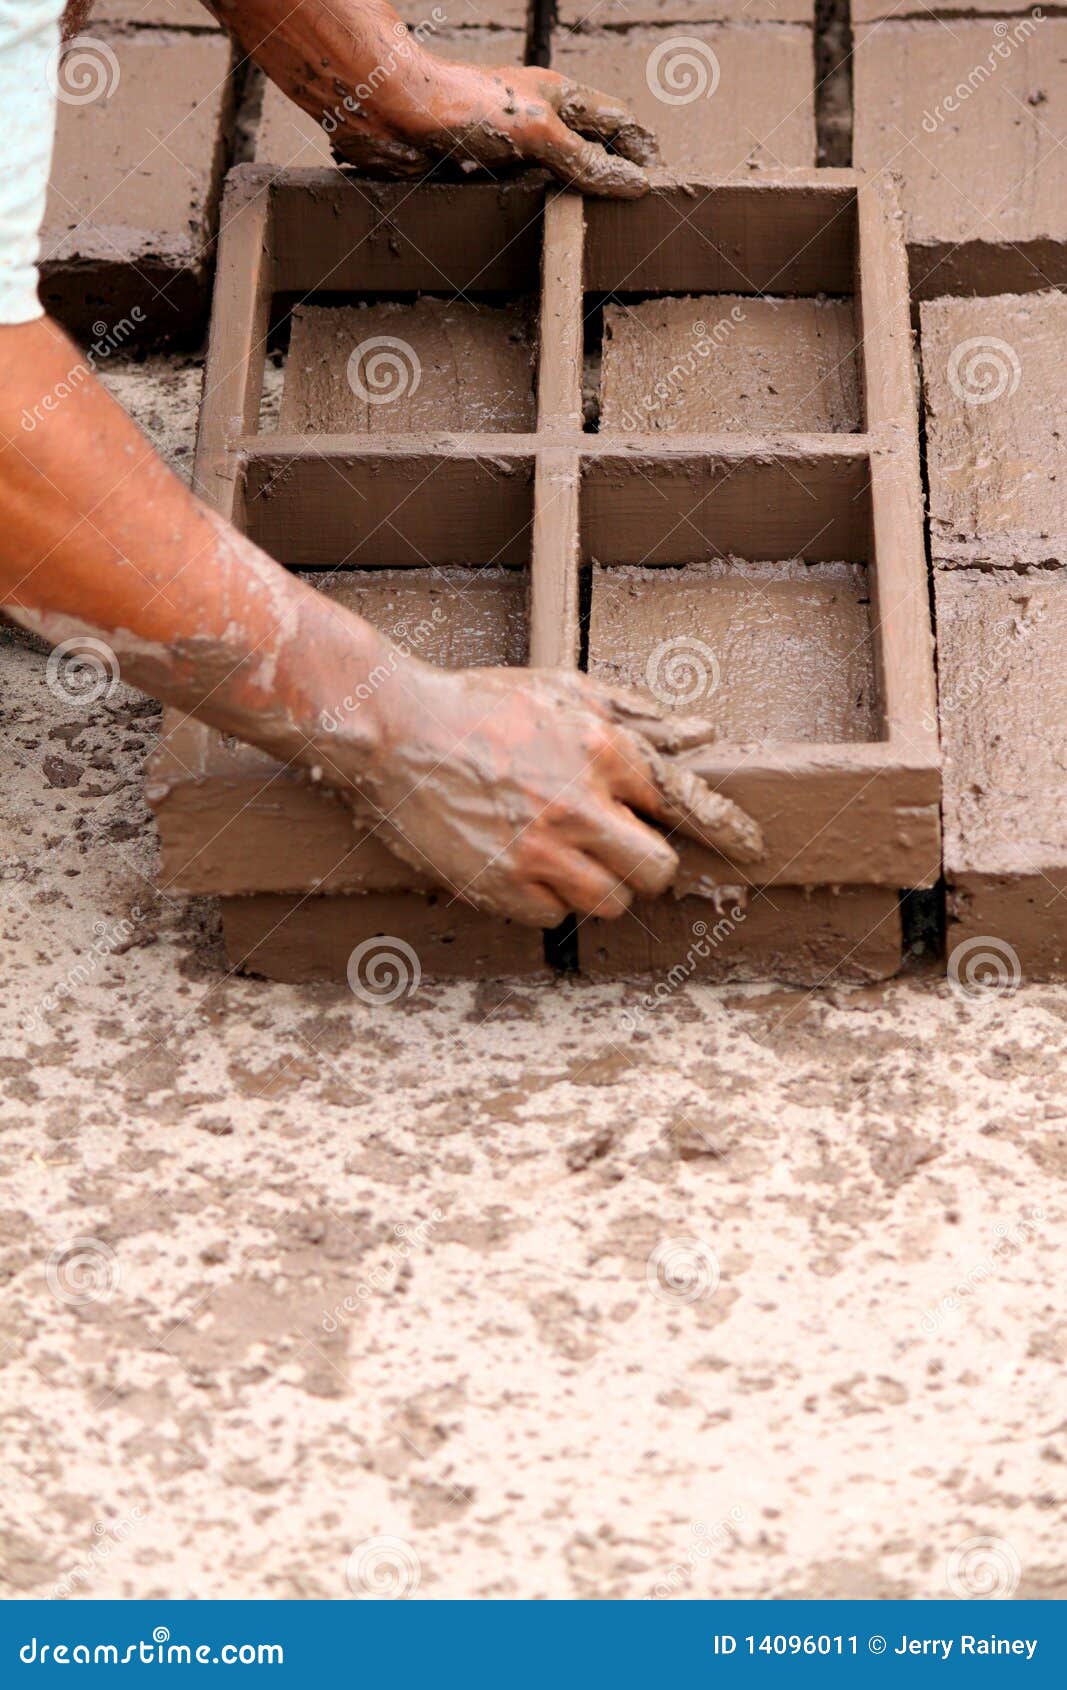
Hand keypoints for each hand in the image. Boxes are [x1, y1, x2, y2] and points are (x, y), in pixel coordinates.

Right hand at [323, 665, 762, 926]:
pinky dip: (542, 897)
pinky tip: (516, 861)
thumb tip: (703, 732)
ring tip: (559, 853)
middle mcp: (578, 805)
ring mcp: (540, 852)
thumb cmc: (481, 707)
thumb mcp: (563, 692)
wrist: (394, 732)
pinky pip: (551, 915)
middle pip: (657, 870)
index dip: (726, 829)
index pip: (685, 802)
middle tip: (620, 850)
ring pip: (610, 902)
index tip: (753, 850)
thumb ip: (637, 715)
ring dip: (596, 885)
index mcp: (601, 750)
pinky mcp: (501, 888)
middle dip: (644, 864)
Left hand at [329, 53, 658, 196]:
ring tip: (596, 226)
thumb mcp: (538, 133)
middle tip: (632, 210)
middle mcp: (536, 117)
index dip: (639, 148)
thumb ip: (586, 161)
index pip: (616, 121)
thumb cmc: (461, 104)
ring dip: (573, 197)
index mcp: (559, 96)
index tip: (657, 180)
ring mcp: (509, 143)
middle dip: (612, 174)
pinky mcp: (481, 167)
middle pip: (589, 147)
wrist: (391, 112)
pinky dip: (535, 208)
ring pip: (554, 172)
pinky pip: (518, 192)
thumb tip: (631, 184)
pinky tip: (541, 227)